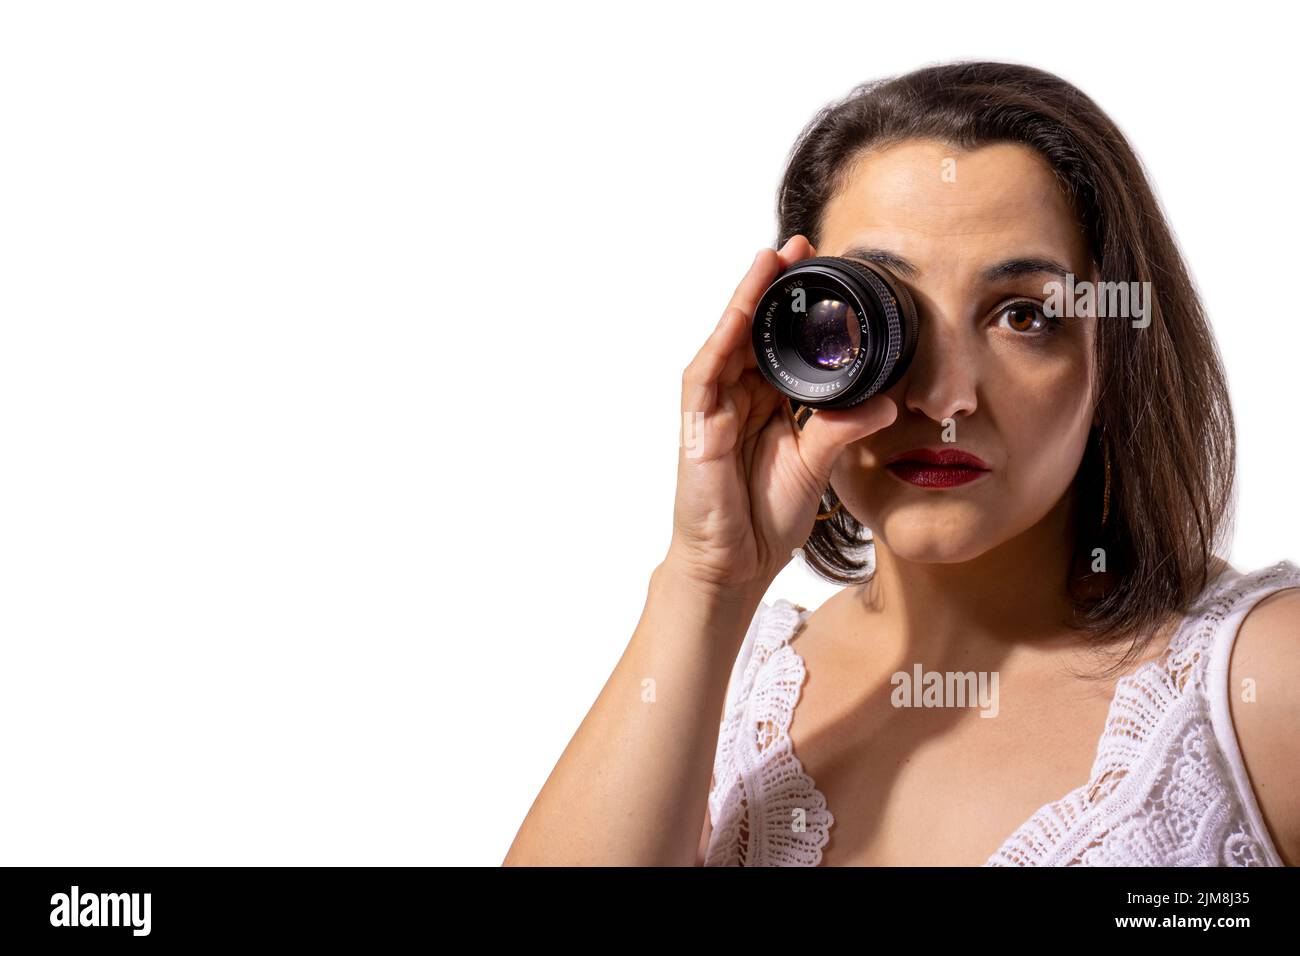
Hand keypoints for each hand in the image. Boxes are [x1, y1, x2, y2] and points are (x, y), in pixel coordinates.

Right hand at [666, 235, 897, 592]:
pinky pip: (709, 369)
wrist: (734, 565)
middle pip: (756, 331)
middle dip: (777, 288)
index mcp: (768, 405)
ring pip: (731, 339)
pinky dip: (725, 333)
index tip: (830, 276)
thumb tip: (887, 405)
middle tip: (803, 246)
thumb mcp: (817, 466)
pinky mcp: (698, 422)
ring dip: (751, 297)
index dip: (804, 312)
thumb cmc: (765, 520)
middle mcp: (739, 398)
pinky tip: (743, 306)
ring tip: (774, 257)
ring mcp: (714, 407)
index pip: (785, 346)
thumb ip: (843, 430)